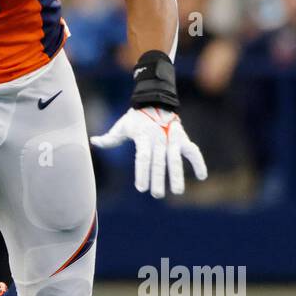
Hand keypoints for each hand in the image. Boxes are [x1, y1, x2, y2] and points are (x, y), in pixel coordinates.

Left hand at [91, 107, 206, 198]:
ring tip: (177, 191)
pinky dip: (199, 162)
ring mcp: (172, 138)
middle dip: (158, 179)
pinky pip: (193, 151)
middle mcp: (158, 138)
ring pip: (175, 159)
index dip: (142, 173)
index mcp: (143, 136)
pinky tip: (202, 176)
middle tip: (157, 195)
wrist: (155, 101)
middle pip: (158, 161)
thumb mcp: (122, 126)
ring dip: (177, 176)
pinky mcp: (183, 138)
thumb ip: (110, 138)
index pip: (142, 158)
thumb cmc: (136, 118)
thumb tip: (93, 141)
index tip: (141, 188)